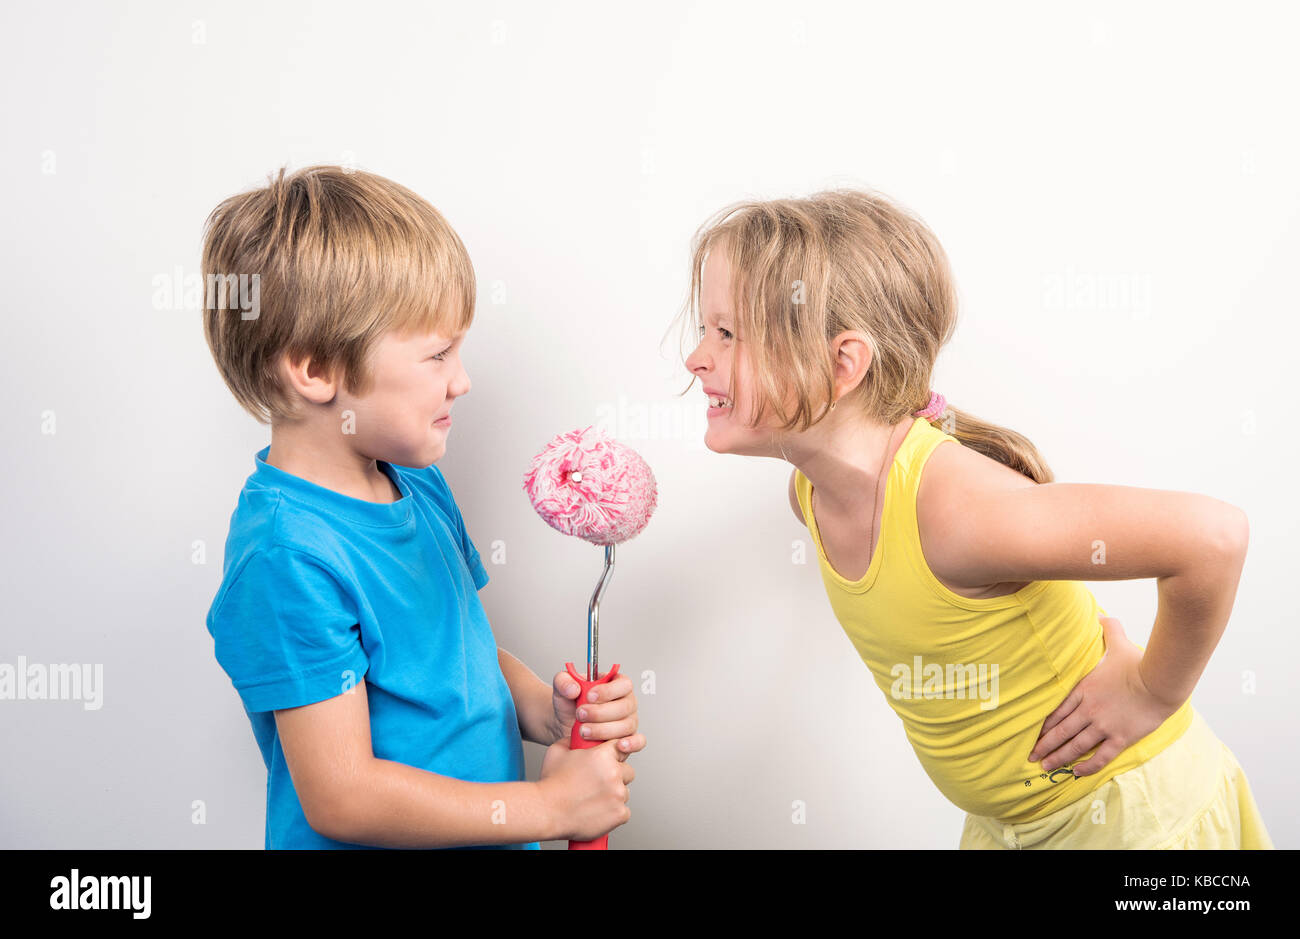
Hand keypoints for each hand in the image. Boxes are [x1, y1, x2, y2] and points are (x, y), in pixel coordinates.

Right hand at [538, 737, 634, 841]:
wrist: (547, 811)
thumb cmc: (551, 784)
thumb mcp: (557, 752)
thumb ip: (571, 740)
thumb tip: (576, 737)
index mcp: (603, 756)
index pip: (621, 747)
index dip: (614, 754)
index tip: (610, 761)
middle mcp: (614, 774)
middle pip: (627, 772)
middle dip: (617, 776)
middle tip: (599, 784)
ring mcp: (618, 795)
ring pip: (624, 793)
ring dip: (614, 795)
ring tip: (594, 799)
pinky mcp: (619, 814)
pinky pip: (623, 812)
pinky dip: (613, 813)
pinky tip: (597, 811)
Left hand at [549, 669, 645, 759]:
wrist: (564, 726)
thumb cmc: (569, 705)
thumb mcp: (561, 688)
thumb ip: (563, 681)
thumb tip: (574, 689)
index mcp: (615, 684)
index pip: (623, 684)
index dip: (608, 691)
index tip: (589, 696)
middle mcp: (625, 702)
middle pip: (625, 706)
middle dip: (600, 713)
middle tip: (581, 714)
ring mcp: (628, 721)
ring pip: (626, 725)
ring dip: (603, 730)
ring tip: (583, 731)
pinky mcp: (628, 738)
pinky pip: (638, 741)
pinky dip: (631, 744)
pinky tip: (618, 745)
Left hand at [1027, 615, 1181, 776]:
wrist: (1160, 680)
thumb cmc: (1138, 661)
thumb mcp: (1118, 642)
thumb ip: (1108, 629)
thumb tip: (1102, 614)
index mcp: (1084, 689)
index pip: (1057, 710)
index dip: (1042, 724)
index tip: (1032, 734)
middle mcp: (1089, 709)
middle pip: (1060, 731)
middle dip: (1043, 745)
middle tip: (1030, 756)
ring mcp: (1104, 725)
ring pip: (1075, 746)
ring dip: (1058, 757)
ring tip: (1045, 767)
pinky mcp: (1121, 737)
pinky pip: (1100, 756)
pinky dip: (1087, 767)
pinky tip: (1076, 774)